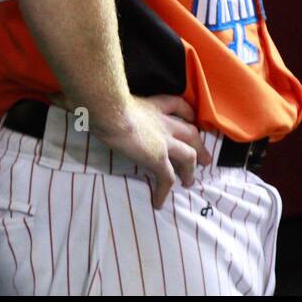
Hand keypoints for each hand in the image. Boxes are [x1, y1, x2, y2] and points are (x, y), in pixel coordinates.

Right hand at [95, 95, 212, 208]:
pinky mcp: (158, 158)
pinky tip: (159, 203)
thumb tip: (96, 106)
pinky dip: (164, 192)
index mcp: (153, 106)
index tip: (192, 119)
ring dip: (190, 171)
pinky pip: (166, 179)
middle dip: (200, 146)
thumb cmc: (107, 101)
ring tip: (189, 183)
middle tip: (206, 159)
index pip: (177, 105)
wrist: (111, 111)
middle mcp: (164, 122)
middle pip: (191, 133)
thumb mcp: (116, 99)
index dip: (187, 113)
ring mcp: (164, 141)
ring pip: (188, 157)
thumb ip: (116, 104)